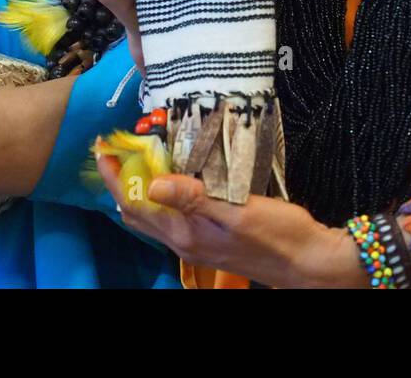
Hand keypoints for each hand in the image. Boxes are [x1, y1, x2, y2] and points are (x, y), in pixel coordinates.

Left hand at [94, 151, 364, 287]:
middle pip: (138, 212)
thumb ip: (194, 197)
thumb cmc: (277, 233)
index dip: (116, 177)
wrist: (307, 261)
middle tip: (114, 149)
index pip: (136, 204)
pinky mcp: (209, 240)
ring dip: (139, 189)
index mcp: (185, 233)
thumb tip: (154, 182)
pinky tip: (171, 180)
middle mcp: (184, 242)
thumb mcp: (237, 209)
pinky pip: (172, 218)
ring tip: (135, 160)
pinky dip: (161, 197)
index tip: (102, 149)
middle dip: (121, 181)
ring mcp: (196, 244)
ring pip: (154, 216)